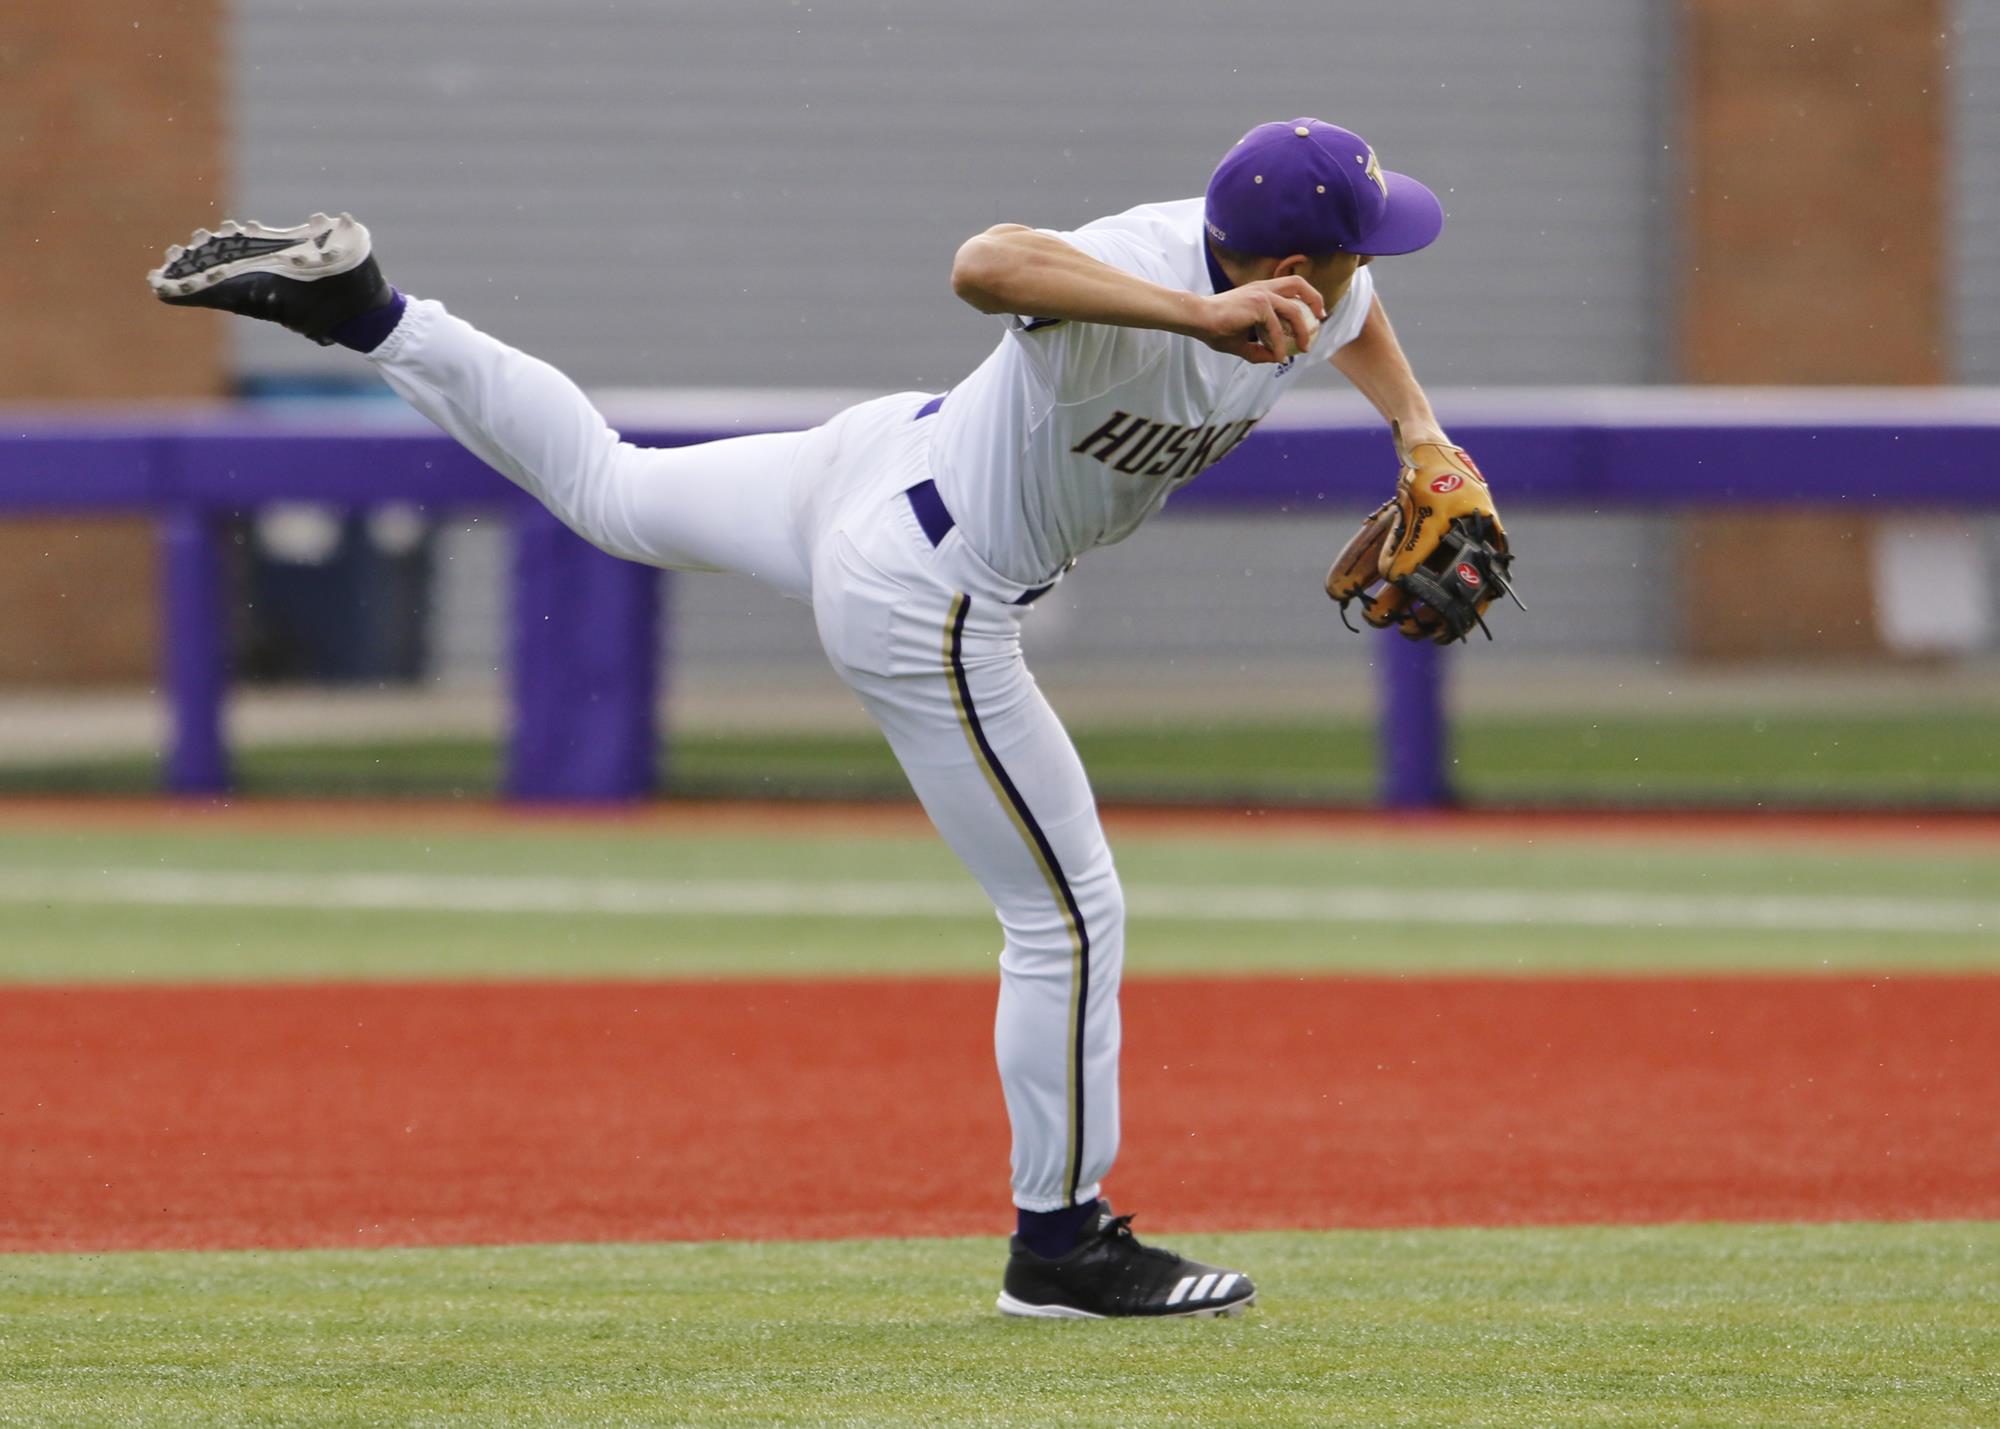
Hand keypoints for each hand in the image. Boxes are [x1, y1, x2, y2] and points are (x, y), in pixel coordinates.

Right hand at [1193, 277, 1325, 364]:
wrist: (1197, 319)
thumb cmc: (1214, 328)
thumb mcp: (1240, 342)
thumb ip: (1258, 349)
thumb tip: (1275, 359)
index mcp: (1260, 291)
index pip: (1288, 287)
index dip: (1305, 297)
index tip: (1313, 314)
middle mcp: (1263, 288)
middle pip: (1298, 283)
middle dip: (1315, 298)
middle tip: (1321, 318)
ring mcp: (1261, 294)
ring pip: (1293, 309)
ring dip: (1302, 330)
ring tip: (1304, 348)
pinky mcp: (1258, 304)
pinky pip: (1275, 329)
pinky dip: (1278, 345)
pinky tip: (1277, 358)